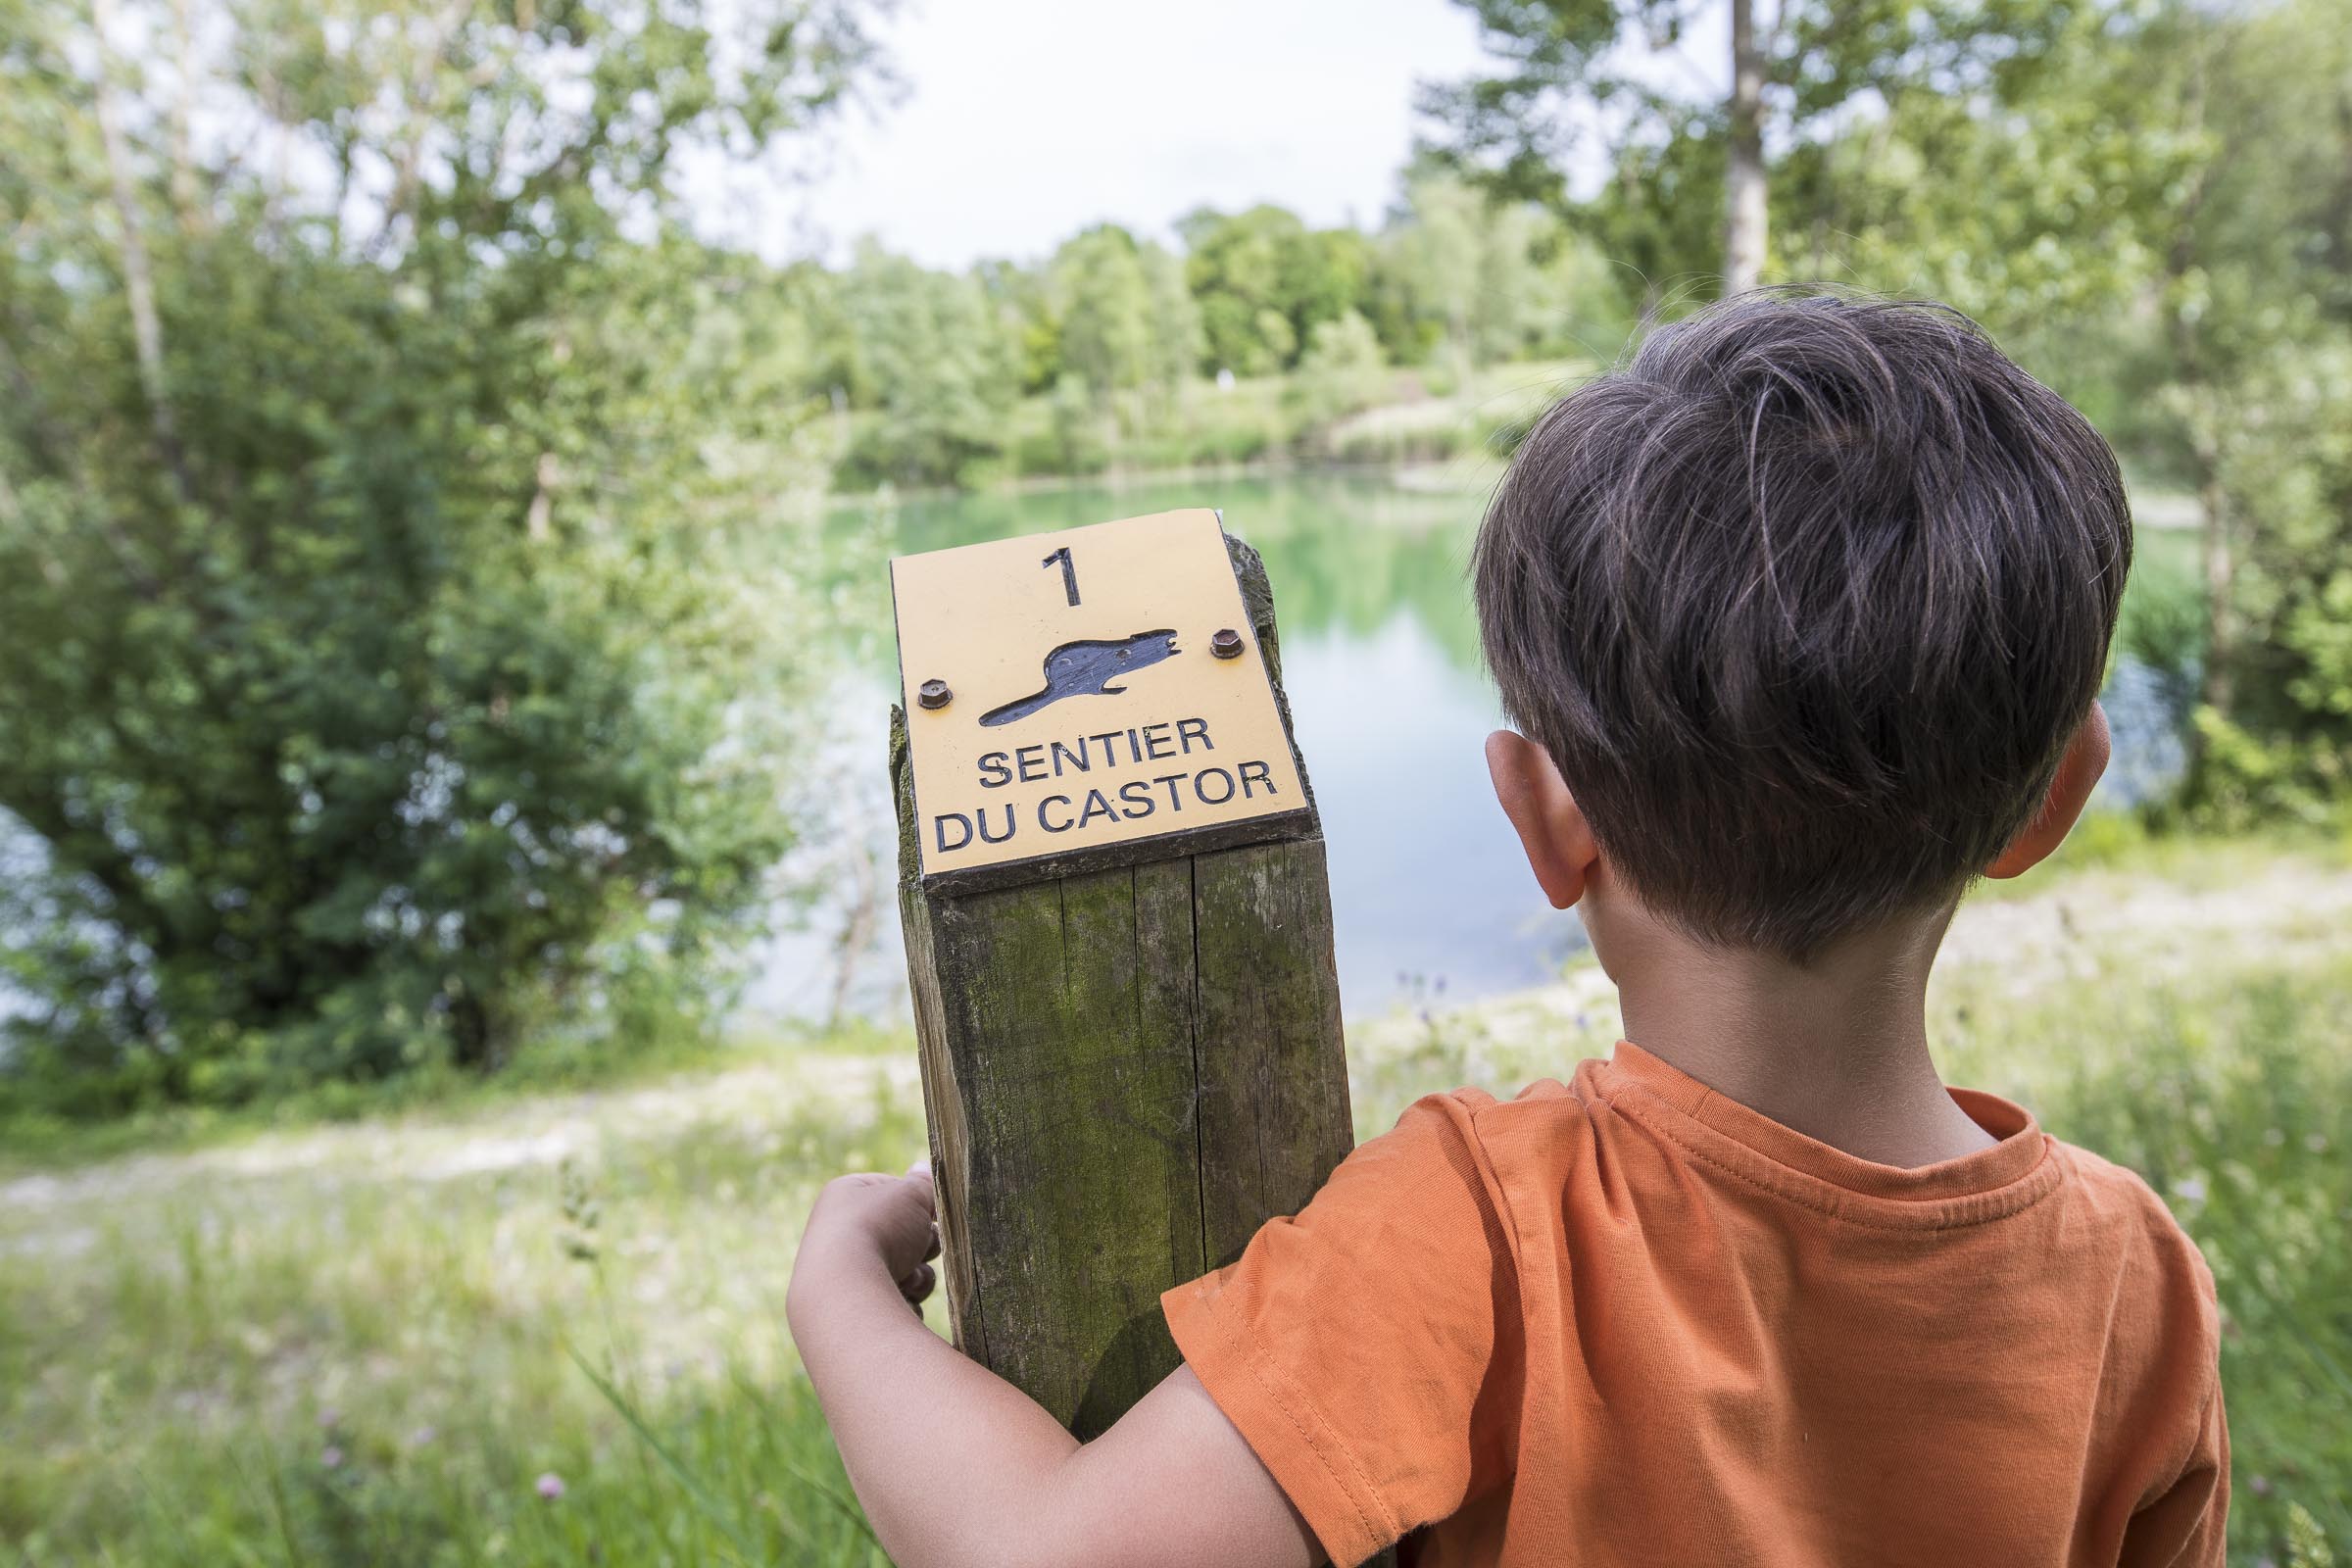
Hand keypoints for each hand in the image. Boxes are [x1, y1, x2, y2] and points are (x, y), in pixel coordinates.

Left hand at [795, 1160, 942, 1314]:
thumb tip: (922, 1169)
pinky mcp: (856, 1306)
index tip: (931, 1211)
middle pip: (904, 1235)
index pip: (893, 1191)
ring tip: (908, 1279)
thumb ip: (923, 1184)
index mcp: (847, 1196)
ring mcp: (847, 1272)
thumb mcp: (910, 1195)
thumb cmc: (877, 1231)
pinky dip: (904, 1301)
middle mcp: (841, 1232)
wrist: (844, 1294)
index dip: (917, 1201)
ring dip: (918, 1275)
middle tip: (920, 1246)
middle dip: (922, 1244)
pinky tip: (898, 1302)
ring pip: (907, 1270)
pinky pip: (896, 1301)